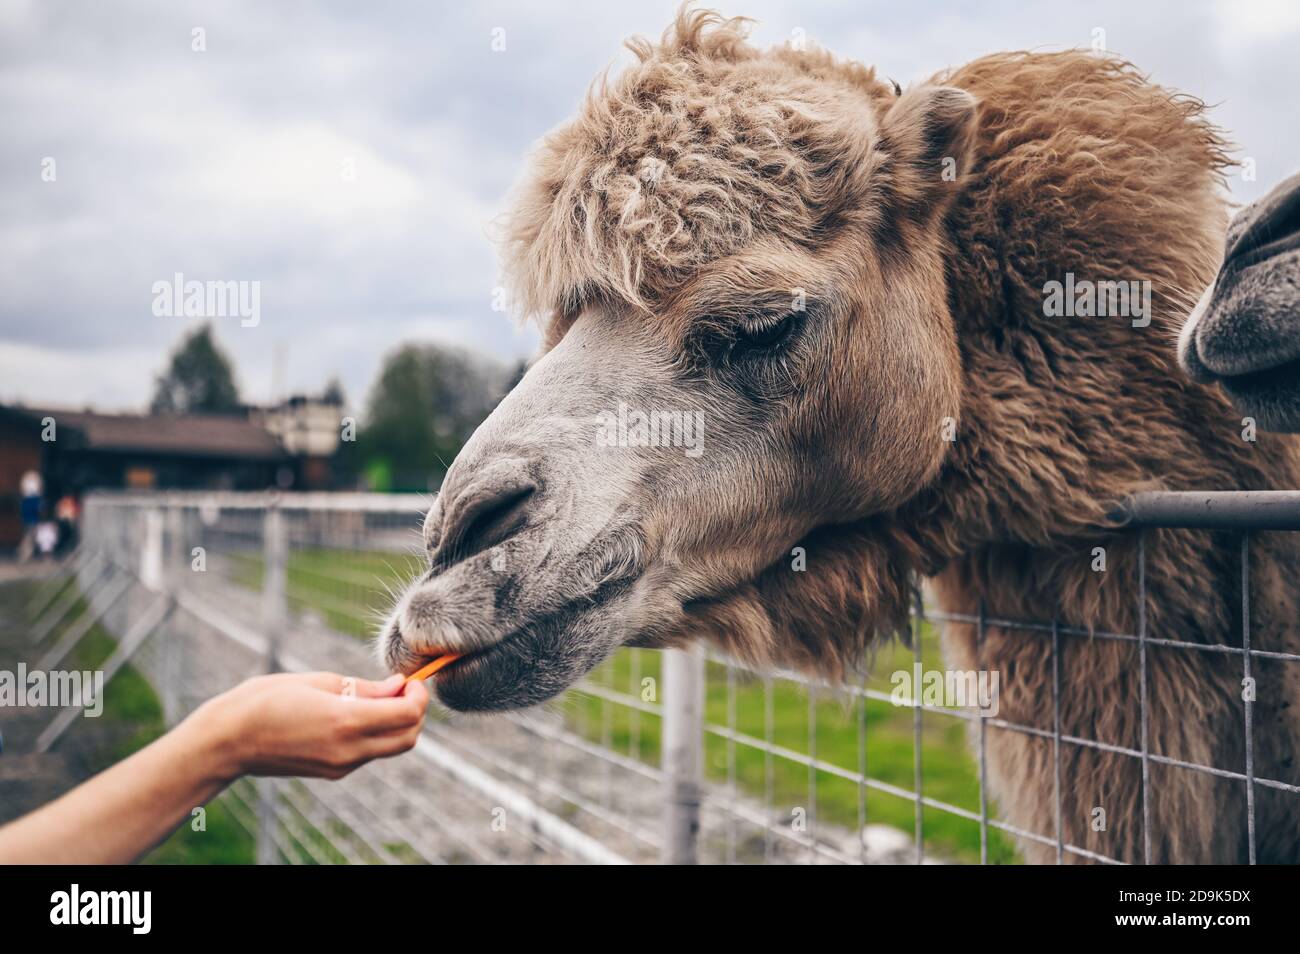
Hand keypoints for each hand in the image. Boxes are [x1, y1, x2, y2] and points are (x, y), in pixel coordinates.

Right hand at [188, 671, 429, 781]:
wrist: (229, 740)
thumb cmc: (267, 699)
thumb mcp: (319, 681)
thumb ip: (365, 687)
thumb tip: (399, 685)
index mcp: (346, 722)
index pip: (408, 715)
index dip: (419, 696)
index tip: (413, 679)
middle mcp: (348, 750)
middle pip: (408, 738)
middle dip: (416, 712)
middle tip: (404, 688)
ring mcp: (341, 765)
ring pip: (392, 748)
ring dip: (398, 724)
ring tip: (381, 697)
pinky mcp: (333, 772)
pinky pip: (370, 753)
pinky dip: (378, 733)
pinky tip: (359, 713)